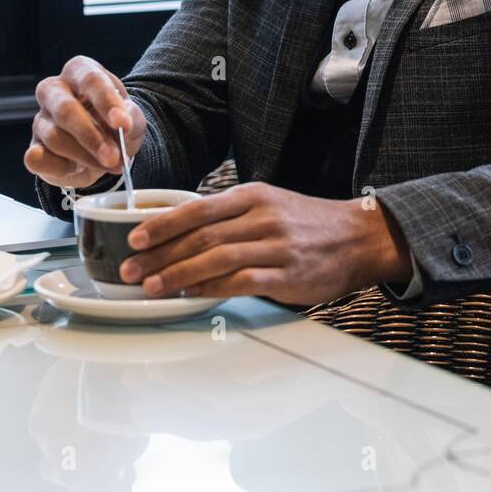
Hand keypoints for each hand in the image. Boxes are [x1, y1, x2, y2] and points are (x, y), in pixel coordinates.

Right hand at [24, 55, 145, 188]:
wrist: (102, 150)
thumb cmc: (115, 125)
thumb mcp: (132, 117)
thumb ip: (131, 117)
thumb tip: (124, 124)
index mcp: (79, 71)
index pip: (90, 80)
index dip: (107, 102)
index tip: (123, 124)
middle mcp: (53, 90)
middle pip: (65, 110)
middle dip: (91, 136)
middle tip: (114, 157)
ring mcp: (40, 118)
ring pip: (55, 138)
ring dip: (85, 157)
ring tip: (110, 165)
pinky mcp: (32, 147)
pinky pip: (37, 159)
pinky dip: (60, 168)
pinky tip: (78, 169)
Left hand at [118, 181, 412, 304]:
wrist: (359, 237)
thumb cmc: (308, 224)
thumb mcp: (270, 204)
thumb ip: (231, 216)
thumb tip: (183, 232)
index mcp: (253, 196)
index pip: (198, 208)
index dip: (163, 224)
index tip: (135, 237)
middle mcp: (262, 217)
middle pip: (201, 235)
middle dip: (160, 254)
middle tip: (130, 269)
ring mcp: (275, 246)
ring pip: (216, 258)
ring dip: (178, 273)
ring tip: (151, 287)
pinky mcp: (287, 275)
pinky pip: (241, 281)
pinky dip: (211, 288)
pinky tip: (191, 295)